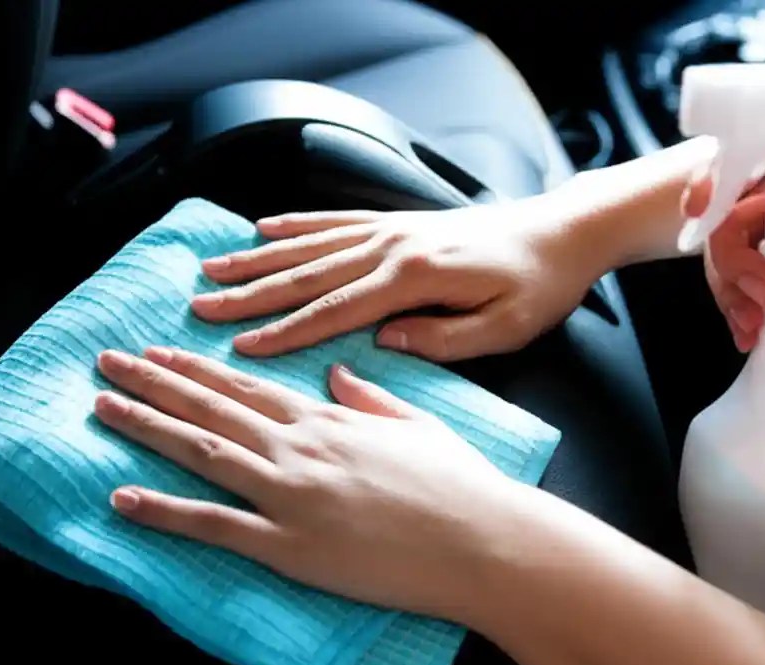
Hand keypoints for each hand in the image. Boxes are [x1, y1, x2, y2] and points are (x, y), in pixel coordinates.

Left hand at [93, 347, 528, 620]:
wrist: (482, 540)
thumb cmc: (458, 486)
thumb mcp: (415, 425)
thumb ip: (369, 397)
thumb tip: (337, 374)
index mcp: (327, 419)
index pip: (246, 384)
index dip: (194, 367)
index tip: (156, 349)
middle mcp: (298, 447)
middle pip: (211, 406)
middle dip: (153, 382)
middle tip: (106, 362)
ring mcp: (289, 494)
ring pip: (202, 450)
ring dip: (146, 426)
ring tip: (102, 407)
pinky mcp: (288, 546)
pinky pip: (213, 525)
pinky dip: (164, 511)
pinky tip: (123, 498)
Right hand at [191, 201, 611, 360]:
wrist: (563, 231)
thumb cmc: (539, 286)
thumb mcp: (504, 328)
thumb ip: (442, 339)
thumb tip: (382, 343)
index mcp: (416, 277)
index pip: (336, 310)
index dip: (285, 330)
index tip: (241, 345)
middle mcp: (394, 246)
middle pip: (308, 272)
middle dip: (250, 292)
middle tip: (201, 304)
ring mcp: (392, 227)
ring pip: (311, 243)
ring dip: (258, 257)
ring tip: (213, 266)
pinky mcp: (397, 220)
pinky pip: (335, 219)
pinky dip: (295, 224)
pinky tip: (263, 228)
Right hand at [684, 131, 764, 350]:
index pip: (746, 148)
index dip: (713, 175)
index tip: (700, 208)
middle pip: (724, 210)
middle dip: (725, 255)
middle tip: (757, 288)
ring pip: (726, 252)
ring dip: (729, 289)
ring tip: (758, 318)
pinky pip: (742, 284)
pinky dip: (738, 310)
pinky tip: (752, 332)